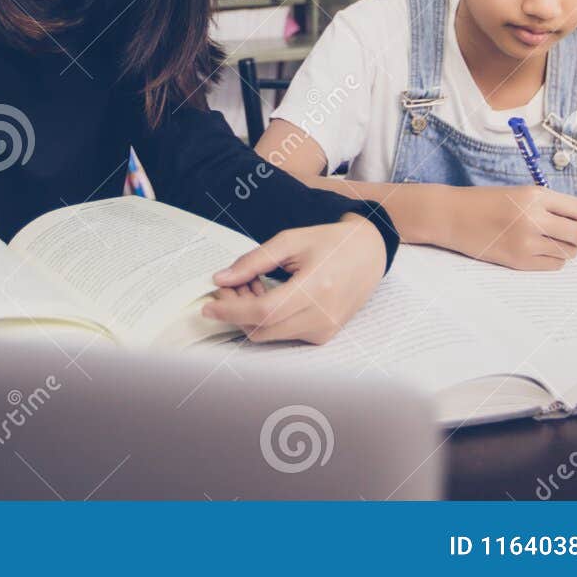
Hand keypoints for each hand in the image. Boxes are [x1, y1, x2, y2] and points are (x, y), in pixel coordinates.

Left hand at [202, 214, 384, 343]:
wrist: (368, 255)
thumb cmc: (330, 243)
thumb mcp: (290, 241)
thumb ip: (254, 261)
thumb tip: (222, 279)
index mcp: (316, 287)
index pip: (264, 311)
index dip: (231, 310)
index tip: (208, 305)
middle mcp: (322, 315)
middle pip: (262, 328)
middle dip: (235, 311)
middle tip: (228, 286)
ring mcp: (324, 330)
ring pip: (270, 335)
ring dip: (250, 315)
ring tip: (252, 285)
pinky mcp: (323, 336)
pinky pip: (283, 334)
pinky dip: (267, 320)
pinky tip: (269, 296)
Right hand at [425, 185, 576, 270]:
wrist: (450, 215)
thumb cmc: (484, 202)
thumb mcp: (518, 193)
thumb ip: (547, 204)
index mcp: (535, 195)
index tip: (568, 218)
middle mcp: (533, 218)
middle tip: (567, 236)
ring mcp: (526, 242)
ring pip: (568, 253)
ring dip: (563, 249)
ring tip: (547, 243)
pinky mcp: (518, 261)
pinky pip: (553, 265)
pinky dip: (551, 260)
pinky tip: (537, 252)